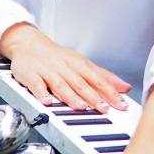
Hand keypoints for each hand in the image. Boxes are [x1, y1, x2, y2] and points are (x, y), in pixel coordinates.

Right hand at [0, 23, 130, 111]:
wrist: (29, 44)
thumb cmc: (57, 57)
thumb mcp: (82, 63)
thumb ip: (102, 76)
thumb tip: (124, 87)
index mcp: (79, 65)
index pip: (98, 79)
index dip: (110, 92)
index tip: (121, 103)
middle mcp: (65, 68)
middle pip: (81, 83)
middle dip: (94, 96)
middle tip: (104, 108)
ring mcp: (48, 71)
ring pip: (61, 84)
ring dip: (71, 96)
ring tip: (81, 106)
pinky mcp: (31, 75)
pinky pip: (36, 84)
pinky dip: (41, 93)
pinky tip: (46, 102)